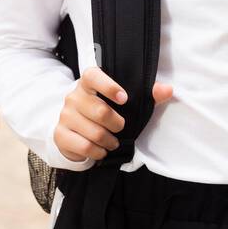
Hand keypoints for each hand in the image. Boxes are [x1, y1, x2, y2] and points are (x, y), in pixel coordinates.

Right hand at [53, 66, 174, 161]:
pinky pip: (84, 146)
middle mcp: (73, 97)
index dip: (109, 86)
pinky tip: (100, 150)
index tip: (125, 98)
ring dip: (109, 141)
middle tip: (121, 127)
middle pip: (100, 111)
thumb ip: (148, 95)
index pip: (93, 76)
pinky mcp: (60, 135)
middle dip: (117, 124)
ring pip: (94, 132)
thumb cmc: (104, 112)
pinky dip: (98, 152)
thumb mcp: (124, 103)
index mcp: (88, 83)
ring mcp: (65, 116)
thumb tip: (167, 90)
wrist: (74, 130)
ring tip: (112, 142)